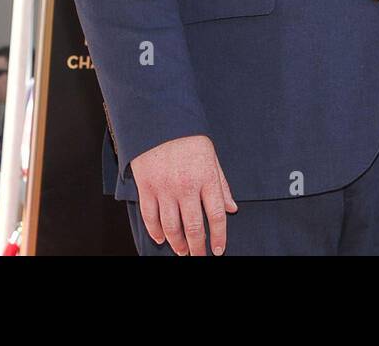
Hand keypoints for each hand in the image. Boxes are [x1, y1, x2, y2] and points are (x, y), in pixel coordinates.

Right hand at [130, 134, 236, 255]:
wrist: (160, 121)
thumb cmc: (189, 138)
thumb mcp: (212, 157)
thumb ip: (221, 184)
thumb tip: (232, 208)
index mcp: (206, 178)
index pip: (217, 215)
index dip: (219, 237)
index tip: (218, 250)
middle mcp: (187, 187)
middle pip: (194, 227)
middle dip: (198, 247)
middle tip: (199, 256)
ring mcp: (165, 188)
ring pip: (171, 227)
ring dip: (177, 243)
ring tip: (182, 251)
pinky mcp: (146, 187)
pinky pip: (150, 216)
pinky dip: (155, 231)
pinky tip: (160, 238)